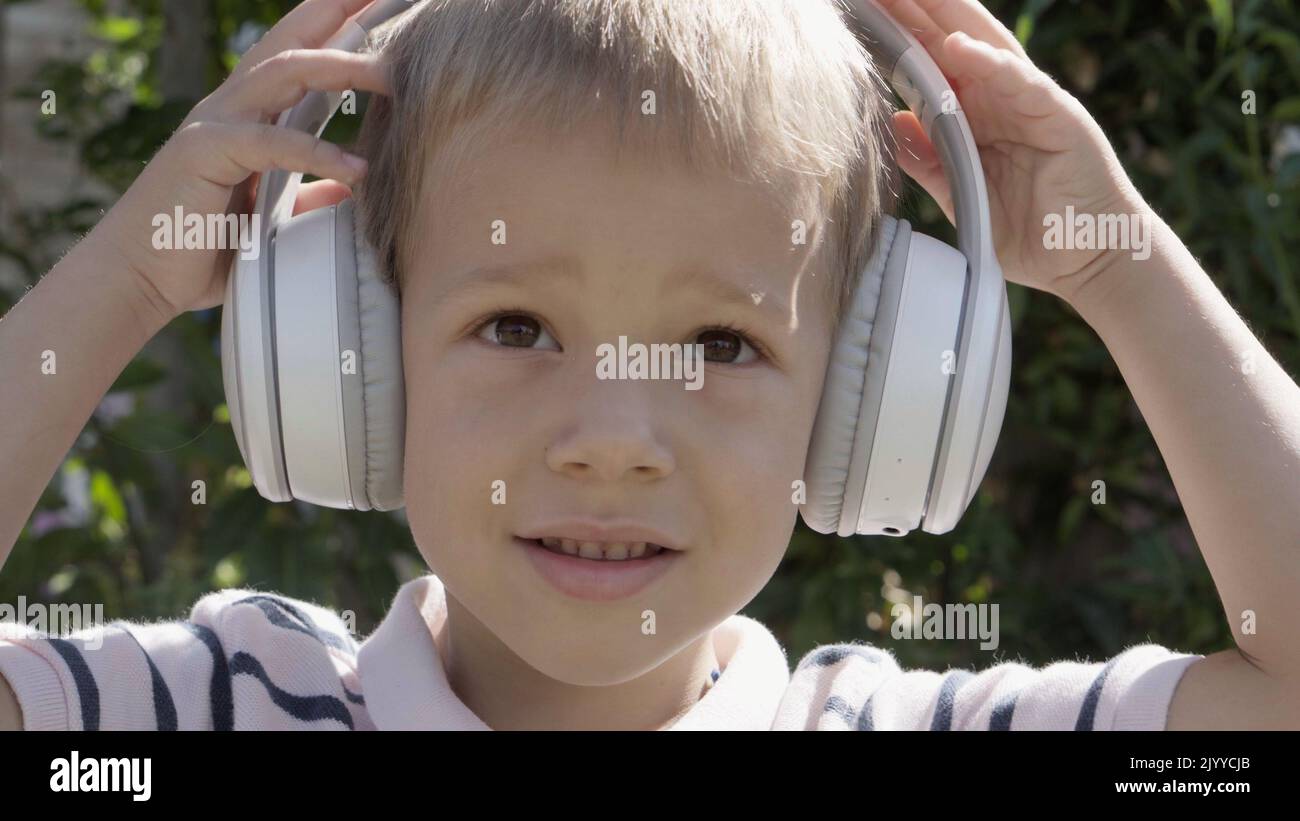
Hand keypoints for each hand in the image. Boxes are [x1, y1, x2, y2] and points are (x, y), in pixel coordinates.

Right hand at [90, 0, 389, 324]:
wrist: (140, 278)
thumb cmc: (202, 248)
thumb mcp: (274, 219)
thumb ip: (310, 195)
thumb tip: (353, 187)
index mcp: (251, 115)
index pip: (303, 57)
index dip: (340, 27)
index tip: (385, 6)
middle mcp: (233, 106)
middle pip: (294, 42)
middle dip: (339, 12)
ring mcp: (216, 123)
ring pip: (286, 73)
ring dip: (342, 68)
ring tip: (394, 77)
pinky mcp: (206, 152)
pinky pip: (271, 143)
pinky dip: (317, 154)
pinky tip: (358, 169)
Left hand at [877, 0, 1148, 307]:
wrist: (1089, 260)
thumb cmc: (1031, 230)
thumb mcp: (962, 194)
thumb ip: (929, 161)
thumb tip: (893, 123)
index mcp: (976, 113)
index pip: (930, 64)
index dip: (898, 36)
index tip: (864, 11)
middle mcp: (1001, 98)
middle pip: (950, 43)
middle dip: (915, 12)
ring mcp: (1030, 103)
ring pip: (984, 48)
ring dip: (944, 19)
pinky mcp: (1059, 117)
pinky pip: (1020, 83)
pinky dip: (990, 64)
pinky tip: (956, 46)